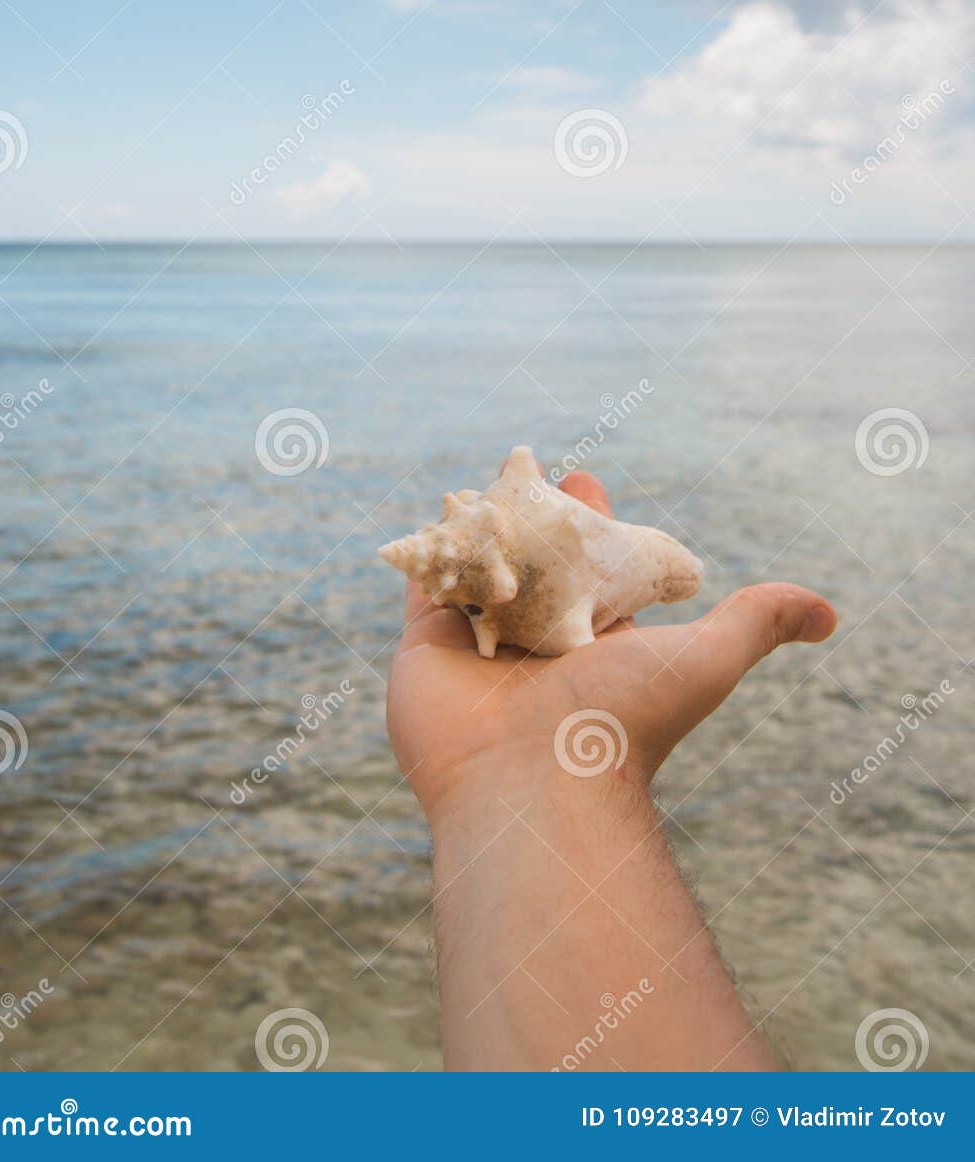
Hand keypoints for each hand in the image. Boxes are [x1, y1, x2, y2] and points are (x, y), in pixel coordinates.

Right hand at [387, 466, 836, 826]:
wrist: (536, 786)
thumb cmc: (624, 722)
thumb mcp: (706, 661)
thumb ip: (758, 623)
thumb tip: (829, 614)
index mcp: (598, 638)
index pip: (594, 566)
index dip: (593, 521)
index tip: (586, 480)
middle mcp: (541, 641)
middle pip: (535, 562)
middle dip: (531, 517)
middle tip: (527, 467)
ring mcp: (481, 646)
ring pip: (477, 570)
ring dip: (475, 531)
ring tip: (471, 488)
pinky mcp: (428, 651)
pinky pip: (424, 593)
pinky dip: (424, 560)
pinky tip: (426, 527)